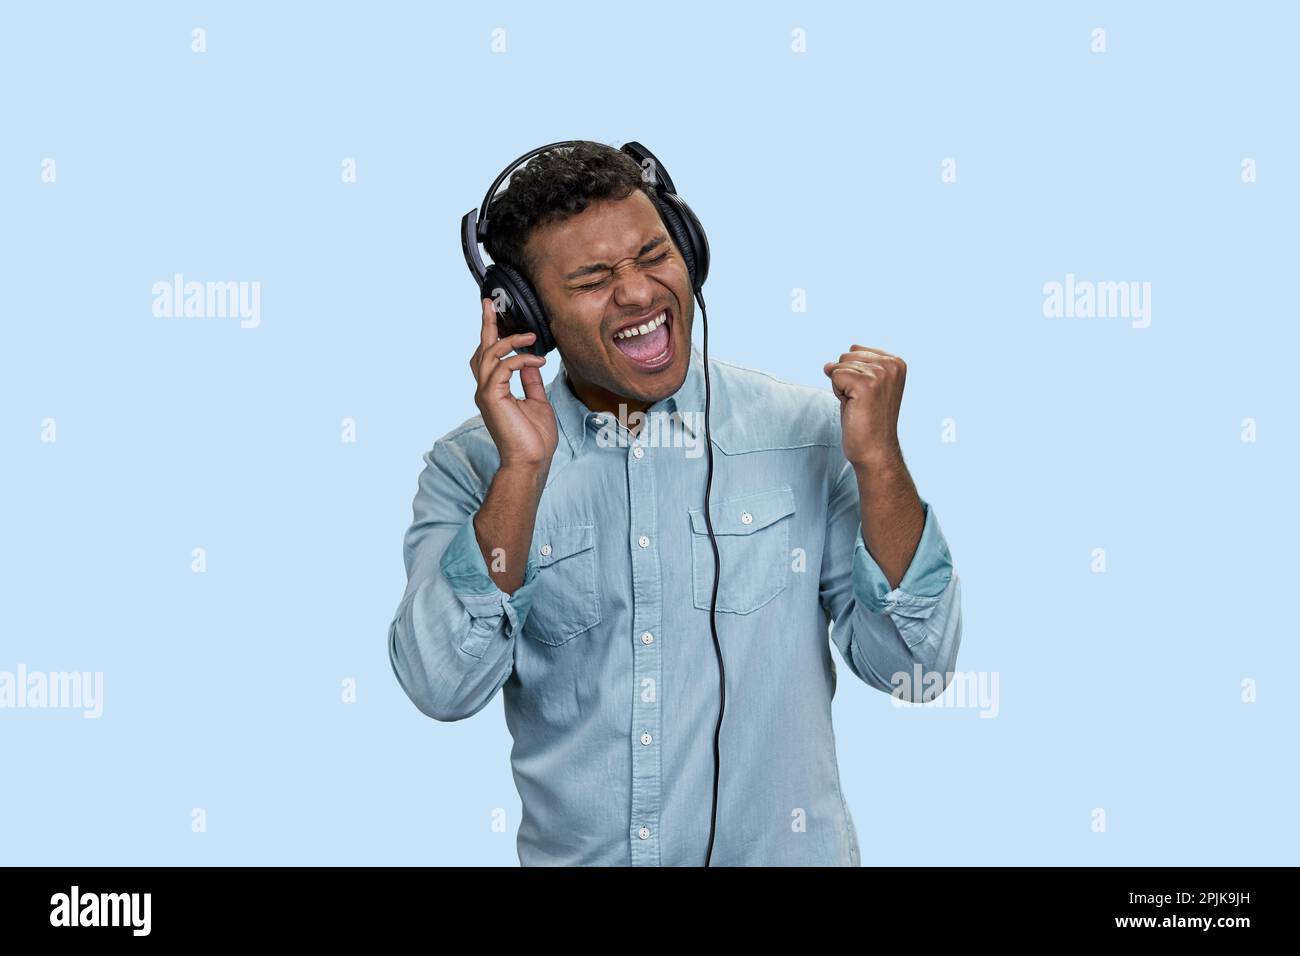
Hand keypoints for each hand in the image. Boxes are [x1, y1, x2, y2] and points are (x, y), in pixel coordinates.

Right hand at [471, 297, 557, 471]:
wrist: (532, 461)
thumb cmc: (535, 438)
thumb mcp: (537, 402)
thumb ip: (531, 381)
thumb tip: (531, 363)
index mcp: (494, 390)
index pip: (489, 357)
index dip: (491, 335)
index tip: (494, 313)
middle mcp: (485, 389)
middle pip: (481, 350)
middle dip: (486, 325)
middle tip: (490, 303)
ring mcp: (486, 393)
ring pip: (488, 355)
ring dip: (510, 341)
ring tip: (530, 336)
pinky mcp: (491, 397)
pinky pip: (502, 367)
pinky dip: (521, 359)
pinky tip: (538, 360)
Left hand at [823, 344, 905, 467]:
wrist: (875, 449)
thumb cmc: (868, 420)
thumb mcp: (866, 385)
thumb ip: (854, 367)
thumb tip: (827, 365)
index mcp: (896, 362)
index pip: (856, 350)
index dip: (852, 373)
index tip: (867, 394)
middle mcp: (892, 364)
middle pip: (846, 356)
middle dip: (846, 379)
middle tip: (861, 401)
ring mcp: (881, 373)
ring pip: (839, 366)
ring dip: (842, 387)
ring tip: (859, 405)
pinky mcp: (866, 384)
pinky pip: (835, 375)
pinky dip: (838, 393)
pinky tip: (853, 406)